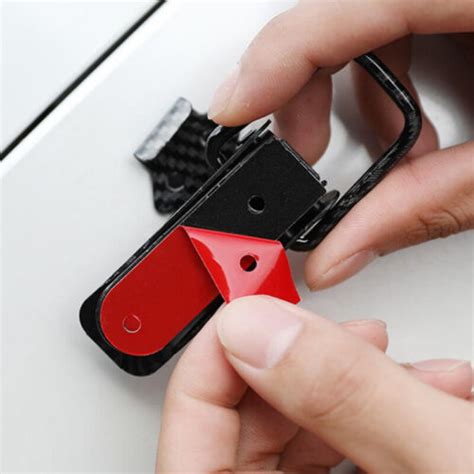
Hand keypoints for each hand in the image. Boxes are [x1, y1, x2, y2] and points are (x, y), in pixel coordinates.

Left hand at [156, 296, 472, 471]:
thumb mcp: (450, 468)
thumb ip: (346, 396)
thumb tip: (254, 328)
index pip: (190, 450)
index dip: (207, 371)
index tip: (242, 319)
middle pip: (242, 440)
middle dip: (286, 368)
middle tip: (324, 331)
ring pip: (296, 445)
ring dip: (340, 386)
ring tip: (396, 358)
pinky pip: (340, 461)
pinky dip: (373, 415)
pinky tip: (423, 392)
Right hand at [208, 0, 473, 289]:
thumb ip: (427, 206)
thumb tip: (339, 253)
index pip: (341, 8)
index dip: (272, 60)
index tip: (231, 112)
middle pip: (337, 15)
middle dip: (305, 92)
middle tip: (302, 155)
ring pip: (362, 22)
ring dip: (353, 96)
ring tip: (384, 160)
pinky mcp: (455, 8)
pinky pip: (396, 25)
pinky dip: (386, 82)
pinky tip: (412, 131)